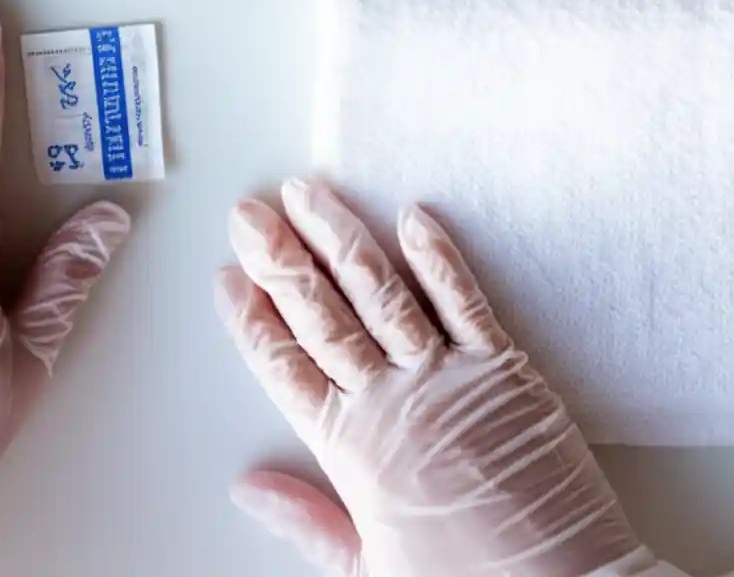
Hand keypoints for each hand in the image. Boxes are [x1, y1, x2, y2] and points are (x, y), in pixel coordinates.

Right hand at [216, 179, 678, 575]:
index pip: (283, 366)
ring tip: (307, 194)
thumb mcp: (368, 568)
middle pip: (320, 315)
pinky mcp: (505, 369)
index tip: (228, 278)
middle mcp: (389, 402)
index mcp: (349, 448)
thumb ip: (307, 521)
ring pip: (380, 292)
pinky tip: (412, 217)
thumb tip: (249, 488)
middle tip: (248, 213)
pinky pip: (465, 300)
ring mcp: (446, 378)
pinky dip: (438, 257)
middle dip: (279, 258)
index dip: (252, 318)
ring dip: (340, 238)